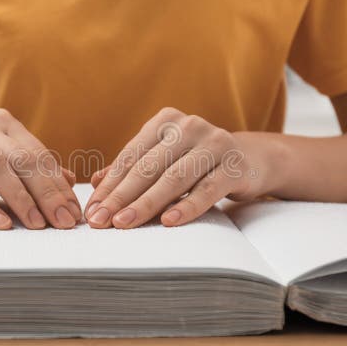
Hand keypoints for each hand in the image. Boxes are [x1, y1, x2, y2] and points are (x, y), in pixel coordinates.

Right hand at [0, 108, 81, 229]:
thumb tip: (69, 179)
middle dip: (46, 193)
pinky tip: (1, 223)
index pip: (38, 154)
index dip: (58, 185)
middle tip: (62, 222)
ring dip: (20, 198)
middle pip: (22, 159)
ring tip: (36, 225)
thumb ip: (30, 170)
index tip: (74, 213)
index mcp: (1, 123)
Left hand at [84, 107, 277, 228]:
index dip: (110, 185)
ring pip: (174, 178)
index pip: (131, 156)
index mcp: (166, 121)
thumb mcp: (165, 159)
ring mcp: (214, 143)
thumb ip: (134, 168)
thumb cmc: (199, 162)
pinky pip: (207, 189)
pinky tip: (168, 222)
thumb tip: (95, 184)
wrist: (253, 160)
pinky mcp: (235, 166)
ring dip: (147, 203)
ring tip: (124, 223)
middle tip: (101, 221)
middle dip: (121, 197)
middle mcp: (189, 127)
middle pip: (148, 167)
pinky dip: (187, 206)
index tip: (92, 211)